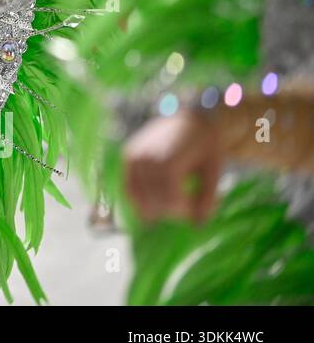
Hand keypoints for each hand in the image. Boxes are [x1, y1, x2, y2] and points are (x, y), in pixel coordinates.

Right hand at [123, 108, 222, 224]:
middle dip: (172, 210)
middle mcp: (146, 158)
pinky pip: (129, 188)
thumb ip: (207, 198)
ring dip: (156, 207)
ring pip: (139, 198)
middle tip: (187, 204)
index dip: (183, 210)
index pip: (170, 200)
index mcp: (168, 159)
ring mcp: (134, 157)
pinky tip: (155, 202)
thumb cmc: (207, 144)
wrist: (191, 118)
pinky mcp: (128, 157)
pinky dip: (140, 200)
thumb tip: (197, 225)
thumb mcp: (214, 171)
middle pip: (155, 201)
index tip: (196, 207)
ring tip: (173, 200)